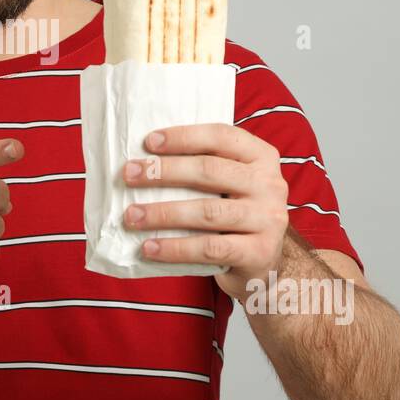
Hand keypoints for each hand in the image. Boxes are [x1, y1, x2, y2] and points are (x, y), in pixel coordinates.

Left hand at [120, 124, 287, 299]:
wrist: (264, 263)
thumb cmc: (234, 215)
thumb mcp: (230, 184)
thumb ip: (204, 167)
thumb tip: (144, 160)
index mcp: (261, 157)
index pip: (221, 136)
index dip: (183, 137)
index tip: (148, 142)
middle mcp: (270, 184)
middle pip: (210, 171)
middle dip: (164, 171)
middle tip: (129, 175)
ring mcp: (268, 219)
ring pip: (207, 212)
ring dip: (163, 213)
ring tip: (131, 216)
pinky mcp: (259, 252)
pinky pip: (210, 248)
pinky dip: (175, 248)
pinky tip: (150, 247)